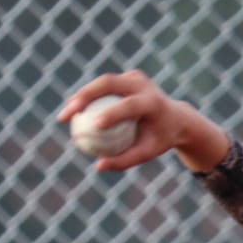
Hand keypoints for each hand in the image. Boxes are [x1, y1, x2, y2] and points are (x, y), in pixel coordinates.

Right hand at [56, 71, 227, 172]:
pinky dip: (87, 96)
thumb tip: (98, 166)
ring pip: (102, 82)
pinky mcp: (128, 77)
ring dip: (81, 95)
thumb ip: (125, 160)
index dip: (112, 113)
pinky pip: (104, 86)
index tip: (94, 126)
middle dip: (85, 96)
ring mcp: (136, 77)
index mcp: (154, 102)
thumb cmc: (160, 139)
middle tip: (67, 114)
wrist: (177, 119)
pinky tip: (73, 110)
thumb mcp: (147, 153)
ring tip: (65, 115)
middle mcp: (144, 85)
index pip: (130, 105)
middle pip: (109, 83)